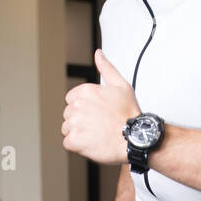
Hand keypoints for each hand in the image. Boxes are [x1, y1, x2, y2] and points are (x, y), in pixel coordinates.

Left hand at [62, 49, 137, 164]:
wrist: (134, 137)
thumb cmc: (129, 114)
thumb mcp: (121, 85)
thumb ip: (106, 68)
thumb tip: (98, 54)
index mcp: (86, 92)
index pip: (71, 100)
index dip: (83, 107)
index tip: (95, 113)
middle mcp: (78, 106)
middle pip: (68, 114)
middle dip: (80, 120)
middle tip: (98, 125)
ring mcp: (75, 124)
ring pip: (67, 128)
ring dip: (78, 133)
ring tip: (96, 134)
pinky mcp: (75, 140)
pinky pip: (67, 143)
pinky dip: (77, 146)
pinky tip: (91, 142)